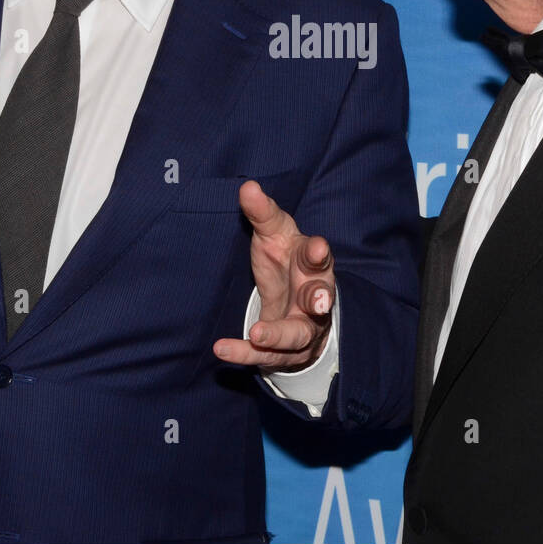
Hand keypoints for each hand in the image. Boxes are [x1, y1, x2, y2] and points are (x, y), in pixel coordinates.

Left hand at [213, 180, 334, 370]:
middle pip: (320, 299)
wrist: (295, 306)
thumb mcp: (274, 234)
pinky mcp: (282, 351)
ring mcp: (302, 327)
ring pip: (297, 335)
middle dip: (320, 299)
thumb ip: (262, 213)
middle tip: (319, 302)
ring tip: (258, 333)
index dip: (318, 253)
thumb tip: (247, 186)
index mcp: (312, 266)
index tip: (317, 246)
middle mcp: (313, 298)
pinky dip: (244, 353)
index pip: (319, 258)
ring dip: (280, 334)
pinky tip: (222, 349)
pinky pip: (265, 356)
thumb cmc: (286, 261)